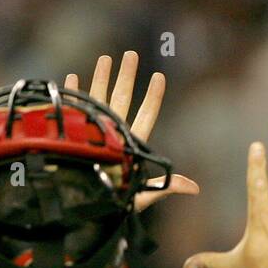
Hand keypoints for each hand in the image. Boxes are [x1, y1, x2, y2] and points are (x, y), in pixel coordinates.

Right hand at [64, 50, 198, 212]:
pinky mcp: (75, 135)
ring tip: (106, 57)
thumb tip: (194, 188)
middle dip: (127, 76)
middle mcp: (113, 134)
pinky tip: (72, 78)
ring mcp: (94, 132)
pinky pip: (74, 109)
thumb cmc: (115, 205)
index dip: (153, 97)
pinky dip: (73, 93)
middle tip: (132, 54)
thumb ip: (166, 186)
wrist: (87, 213)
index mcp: (130, 144)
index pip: (146, 115)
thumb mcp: (143, 194)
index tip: (160, 77)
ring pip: (100, 98)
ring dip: (102, 77)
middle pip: (123, 98)